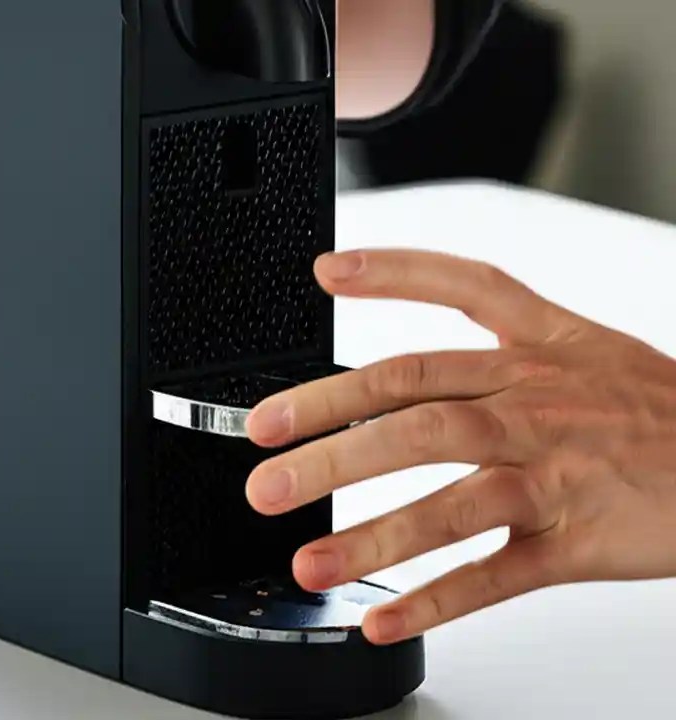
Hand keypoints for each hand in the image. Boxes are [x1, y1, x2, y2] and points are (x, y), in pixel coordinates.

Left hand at [243, 249, 675, 644]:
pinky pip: (497, 574)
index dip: (394, 272)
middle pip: (417, 407)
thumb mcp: (590, 354)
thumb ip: (506, 349)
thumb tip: (417, 371)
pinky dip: (436, 600)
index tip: (325, 272)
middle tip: (261, 458)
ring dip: (369, 531)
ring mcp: (557, 472)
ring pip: (448, 496)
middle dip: (330, 432)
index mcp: (541, 350)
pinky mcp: (579, 540)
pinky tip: (383, 618)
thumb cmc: (661, 416)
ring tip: (305, 557)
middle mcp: (538, 403)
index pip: (461, 289)